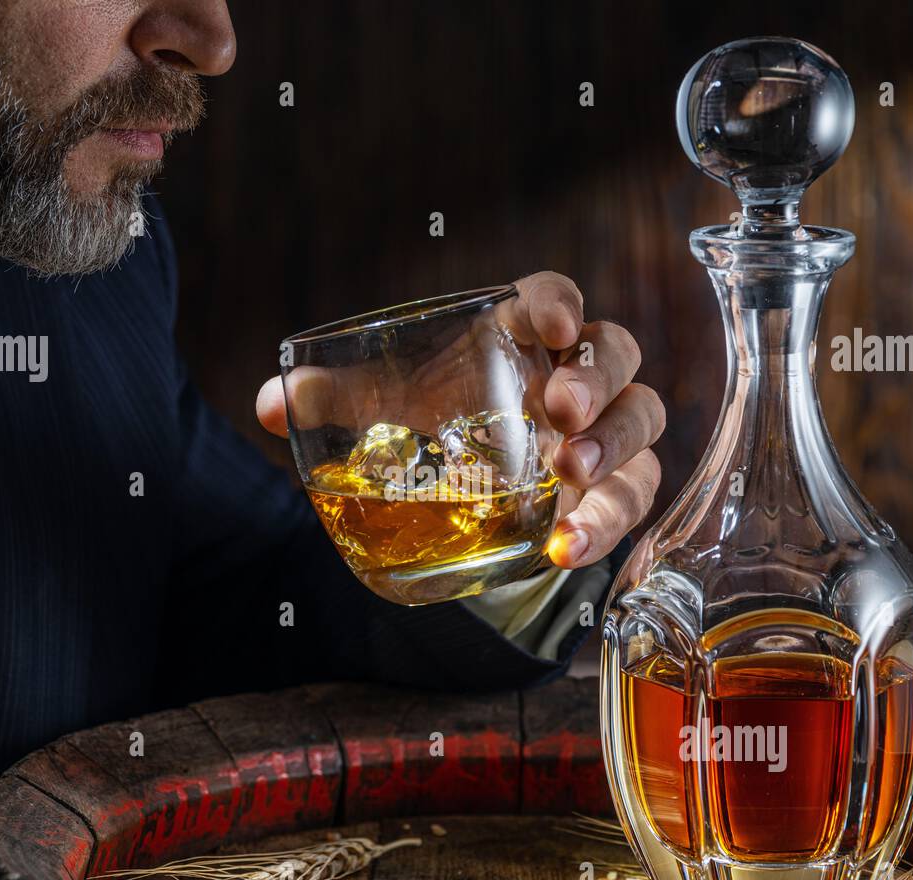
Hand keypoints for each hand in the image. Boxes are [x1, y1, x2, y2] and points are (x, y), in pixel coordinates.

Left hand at [256, 271, 664, 568]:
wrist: (466, 490)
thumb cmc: (433, 423)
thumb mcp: (384, 409)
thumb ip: (334, 398)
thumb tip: (271, 403)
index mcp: (520, 334)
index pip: (551, 299)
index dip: (560, 303)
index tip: (553, 324)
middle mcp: (574, 376)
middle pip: (616, 353)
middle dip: (596, 378)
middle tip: (559, 410)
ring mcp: (602, 433)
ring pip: (641, 420)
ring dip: (613, 445)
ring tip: (569, 472)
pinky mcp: (613, 490)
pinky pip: (634, 497)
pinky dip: (605, 523)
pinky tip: (566, 548)